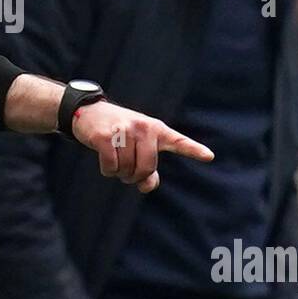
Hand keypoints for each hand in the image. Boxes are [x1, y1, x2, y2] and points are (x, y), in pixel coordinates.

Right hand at [71, 100, 212, 192]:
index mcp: (155, 129)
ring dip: (119, 173)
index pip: (177, 141)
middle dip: (135, 177)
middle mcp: (142, 128)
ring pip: (126, 170)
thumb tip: (147, 186)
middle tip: (127, 172)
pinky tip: (104, 159)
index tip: (209, 156)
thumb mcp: (137, 144)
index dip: (193, 150)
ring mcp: (123, 131)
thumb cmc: (118, 132)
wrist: (88, 111)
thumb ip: (148, 167)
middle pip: (146, 169)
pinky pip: (111, 167)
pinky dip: (108, 171)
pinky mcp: (104, 137)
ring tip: (115, 159)